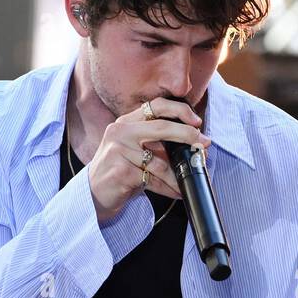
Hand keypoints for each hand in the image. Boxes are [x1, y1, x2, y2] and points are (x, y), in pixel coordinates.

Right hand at [86, 96, 210, 220]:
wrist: (94, 192)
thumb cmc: (120, 169)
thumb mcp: (135, 149)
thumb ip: (157, 142)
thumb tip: (194, 144)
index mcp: (127, 121)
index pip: (156, 105)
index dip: (179, 110)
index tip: (197, 122)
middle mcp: (121, 131)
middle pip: (162, 127)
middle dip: (187, 135)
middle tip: (203, 145)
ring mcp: (119, 151)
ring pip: (160, 162)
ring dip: (178, 175)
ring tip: (188, 181)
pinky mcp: (121, 171)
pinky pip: (153, 180)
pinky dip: (168, 188)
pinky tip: (176, 192)